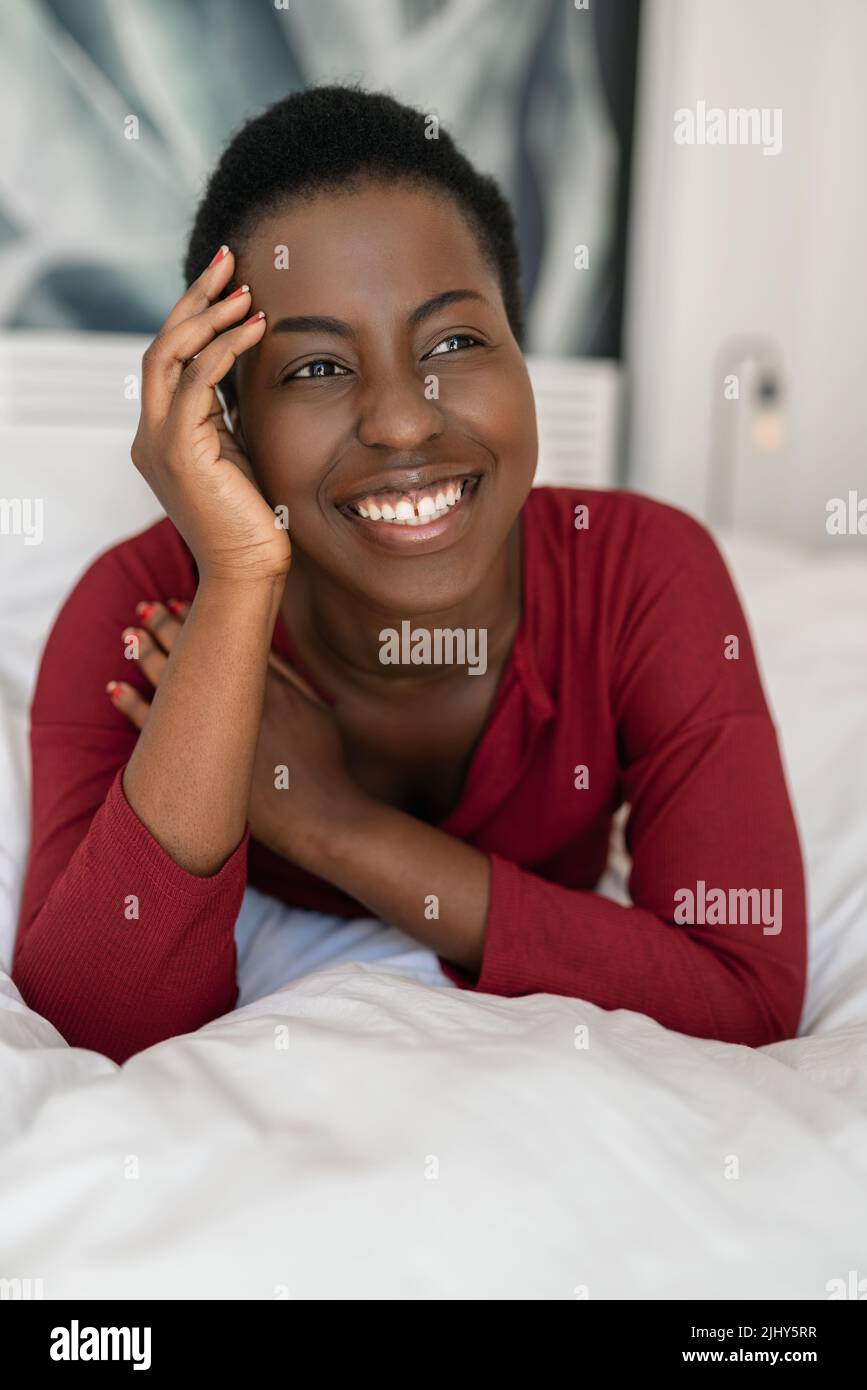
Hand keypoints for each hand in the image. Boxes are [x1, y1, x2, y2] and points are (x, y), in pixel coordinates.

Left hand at [107, 600, 368, 864]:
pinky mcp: (198, 763)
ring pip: (168, 683)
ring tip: (129, 634)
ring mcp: (213, 733)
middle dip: (166, 627)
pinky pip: (154, 730)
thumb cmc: (325, 763)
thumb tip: (264, 644)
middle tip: (146, 607)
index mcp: (263, 684)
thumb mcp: (318, 709)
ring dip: (146, 655)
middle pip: (191, 654)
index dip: (197, 618)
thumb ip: (291, 676)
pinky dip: (132, 706)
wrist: (319, 814)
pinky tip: (114, 688)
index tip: (179, 601)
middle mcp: (233, 701)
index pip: (223, 639)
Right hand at [130, 246, 290, 583]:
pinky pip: (195, 383)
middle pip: (162, 345)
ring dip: (209, 316)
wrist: (250, 571)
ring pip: (169, 356)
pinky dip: (224, 349)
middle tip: (229, 258)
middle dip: (195, 298)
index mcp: (163, 434)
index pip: (170, 359)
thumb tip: (247, 369)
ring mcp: (159, 442)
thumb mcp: (240, 452)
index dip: (196, 314)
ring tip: (246, 289)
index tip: (229, 280)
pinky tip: (256, 328)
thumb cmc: (256, 519)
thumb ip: (230, 414)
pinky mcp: (179, 451)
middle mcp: (151, 433)